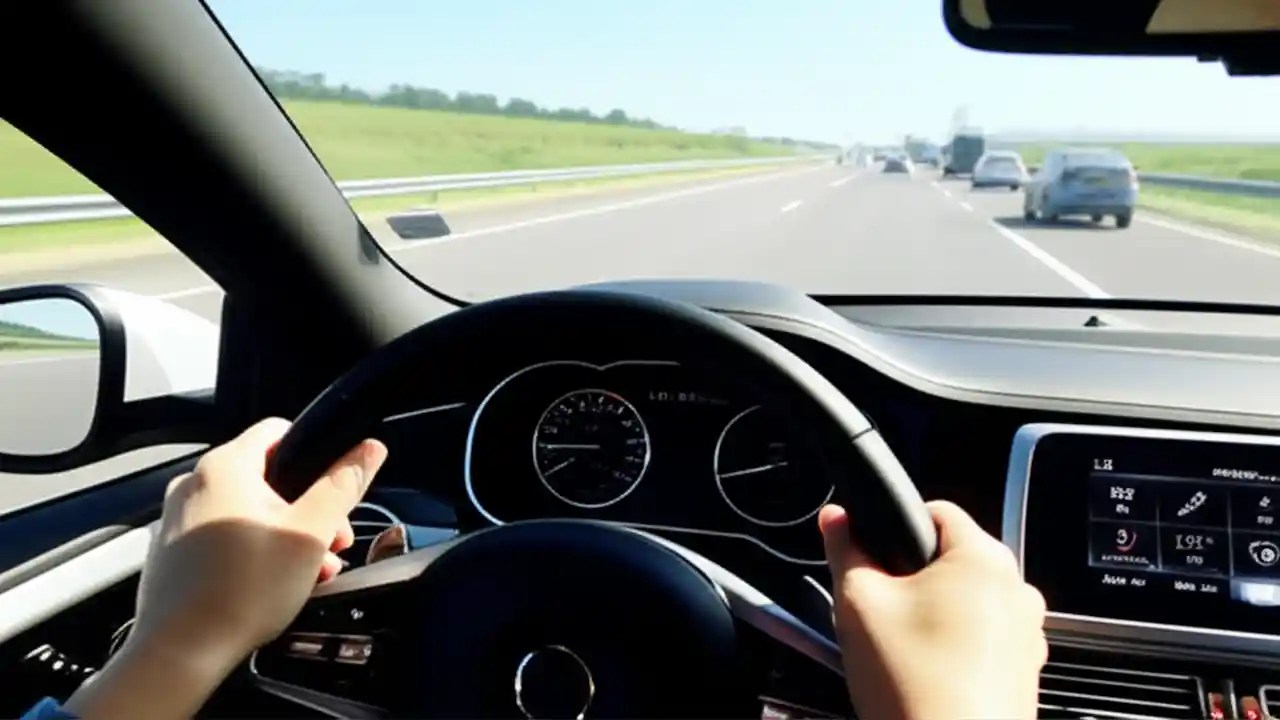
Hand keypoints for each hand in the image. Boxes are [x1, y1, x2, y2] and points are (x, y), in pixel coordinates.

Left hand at [66, 418, 387, 719]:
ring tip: (307, 571)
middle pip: (268, 478)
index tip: (335, 490)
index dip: (316, 455)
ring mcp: (177, 519)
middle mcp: (193, 484)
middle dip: (307, 509)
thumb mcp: (310, 533)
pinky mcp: (172, 552)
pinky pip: (222, 537)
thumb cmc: (242, 593)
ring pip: (247, 511)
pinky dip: (251, 552)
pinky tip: (272, 583)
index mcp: (225, 466)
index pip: (280, 431)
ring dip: (284, 534)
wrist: (181, 653)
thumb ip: (343, 485)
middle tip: (330, 544)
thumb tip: (368, 449)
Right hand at [820, 500, 1046, 719]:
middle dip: (912, 580)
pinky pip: (983, 640)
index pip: (934, 511)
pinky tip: (927, 675)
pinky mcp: (1025, 671)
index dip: (893, 531)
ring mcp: (1028, 634)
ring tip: (904, 653)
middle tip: (882, 616)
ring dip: (933, 616)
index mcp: (984, 559)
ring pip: (966, 602)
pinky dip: (955, 649)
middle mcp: (1018, 590)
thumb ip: (845, 549)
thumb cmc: (913, 686)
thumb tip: (838, 518)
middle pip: (951, 560)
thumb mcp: (859, 605)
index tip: (871, 562)